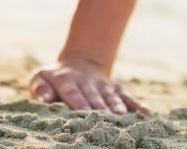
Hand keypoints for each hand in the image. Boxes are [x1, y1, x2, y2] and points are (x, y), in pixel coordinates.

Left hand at [27, 59, 149, 114]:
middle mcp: (86, 82)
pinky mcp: (116, 88)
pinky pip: (128, 96)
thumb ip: (40, 89)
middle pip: (94, 98)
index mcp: (66, 81)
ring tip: (122, 118)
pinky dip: (137, 104)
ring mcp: (103, 85)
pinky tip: (147, 113)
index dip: (79, 104)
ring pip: (111, 97)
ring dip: (117, 108)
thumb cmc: (54, 79)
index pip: (73, 93)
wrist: (77, 64)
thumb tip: (44, 99)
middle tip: (105, 123)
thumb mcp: (41, 79)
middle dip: (99, 110)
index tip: (85, 114)